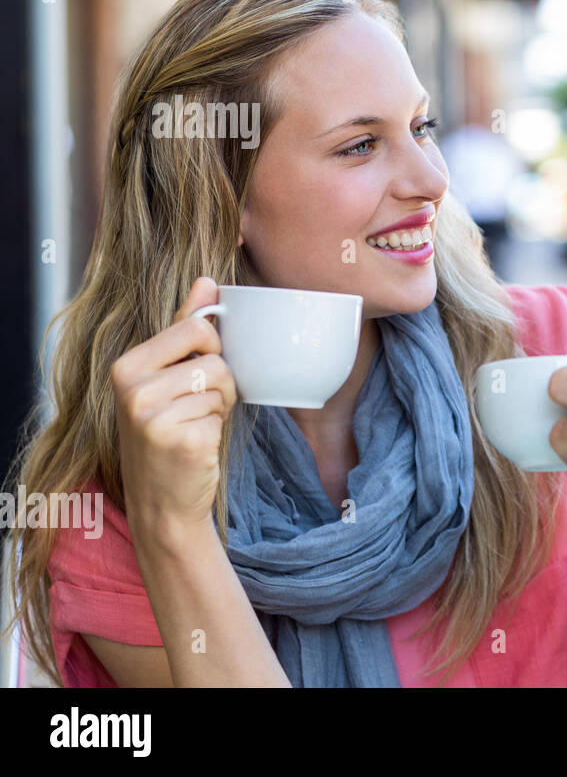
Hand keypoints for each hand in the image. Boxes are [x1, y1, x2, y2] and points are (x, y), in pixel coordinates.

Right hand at [110, 276, 237, 548]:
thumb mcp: (169, 377)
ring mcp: (153, 415)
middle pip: (214, 356)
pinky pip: (222, 413)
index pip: (195, 327)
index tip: (195, 375)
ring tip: (195, 426)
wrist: (162, 502)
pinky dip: (218, 428)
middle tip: (198, 405)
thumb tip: (207, 281)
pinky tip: (197, 445)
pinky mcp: (179, 439)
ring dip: (220, 406)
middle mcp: (132, 388)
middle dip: (221, 379)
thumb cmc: (170, 434)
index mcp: (127, 366)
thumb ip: (186, 328)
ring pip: (223, 384)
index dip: (211, 351)